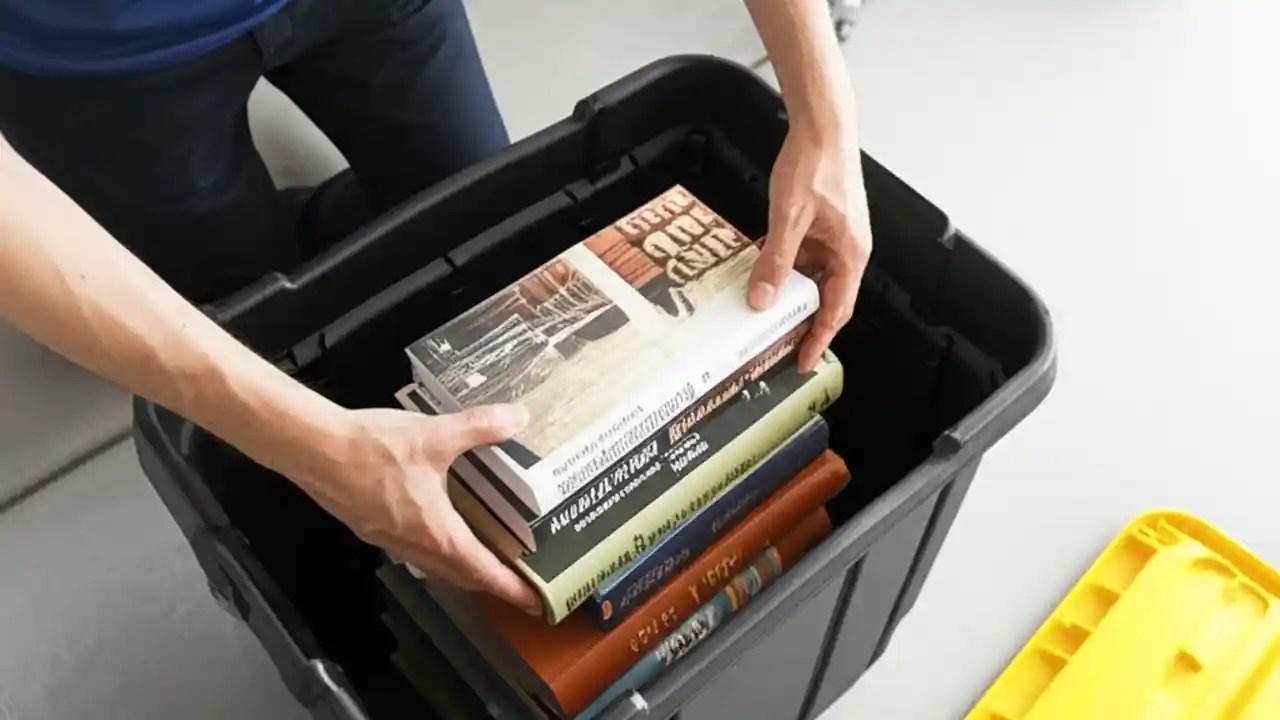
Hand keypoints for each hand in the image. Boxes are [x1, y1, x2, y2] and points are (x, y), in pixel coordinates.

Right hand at [292, 403, 542, 615]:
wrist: (313, 448)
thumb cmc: (371, 447)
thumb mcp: (434, 434)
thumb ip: (480, 426)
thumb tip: (519, 419)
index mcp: (435, 532)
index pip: (482, 572)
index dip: (510, 589)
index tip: (534, 602)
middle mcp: (413, 545)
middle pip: (460, 576)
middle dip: (490, 583)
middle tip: (517, 583)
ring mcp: (389, 540)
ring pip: (434, 566)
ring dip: (461, 569)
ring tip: (484, 558)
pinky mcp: (372, 527)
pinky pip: (412, 552)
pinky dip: (435, 552)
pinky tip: (437, 529)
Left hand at [748, 115, 872, 372]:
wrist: (822, 124)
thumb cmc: (816, 163)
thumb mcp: (788, 218)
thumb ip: (776, 261)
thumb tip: (763, 299)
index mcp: (850, 254)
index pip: (836, 311)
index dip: (818, 339)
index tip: (803, 361)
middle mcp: (847, 249)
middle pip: (824, 298)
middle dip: (800, 321)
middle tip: (775, 342)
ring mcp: (834, 235)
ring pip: (809, 276)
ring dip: (786, 291)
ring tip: (760, 309)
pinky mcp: (820, 222)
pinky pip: (801, 254)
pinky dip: (781, 265)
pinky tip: (758, 269)